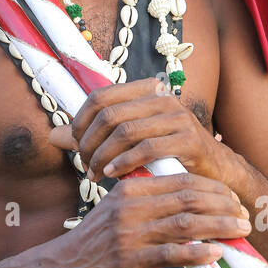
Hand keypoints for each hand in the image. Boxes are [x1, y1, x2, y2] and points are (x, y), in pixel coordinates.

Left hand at [48, 77, 224, 182]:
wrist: (214, 173)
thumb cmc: (166, 156)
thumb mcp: (129, 141)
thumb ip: (92, 137)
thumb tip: (53, 136)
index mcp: (145, 92)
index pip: (100, 96)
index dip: (81, 120)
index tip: (75, 146)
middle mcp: (161, 99)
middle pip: (109, 114)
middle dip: (90, 142)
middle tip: (84, 165)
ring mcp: (177, 117)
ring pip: (125, 130)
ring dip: (104, 155)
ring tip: (95, 174)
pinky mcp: (188, 139)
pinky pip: (147, 148)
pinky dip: (125, 162)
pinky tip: (114, 175)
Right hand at [50, 173, 250, 267]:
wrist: (61, 267)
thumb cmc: (94, 242)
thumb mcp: (117, 211)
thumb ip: (147, 205)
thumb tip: (184, 206)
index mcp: (130, 190)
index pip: (180, 181)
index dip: (212, 188)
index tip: (232, 198)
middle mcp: (131, 207)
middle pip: (187, 198)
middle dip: (222, 205)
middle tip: (244, 216)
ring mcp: (130, 233)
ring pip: (185, 224)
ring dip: (218, 226)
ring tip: (241, 231)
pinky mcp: (129, 259)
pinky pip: (170, 254)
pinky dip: (196, 252)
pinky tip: (215, 254)